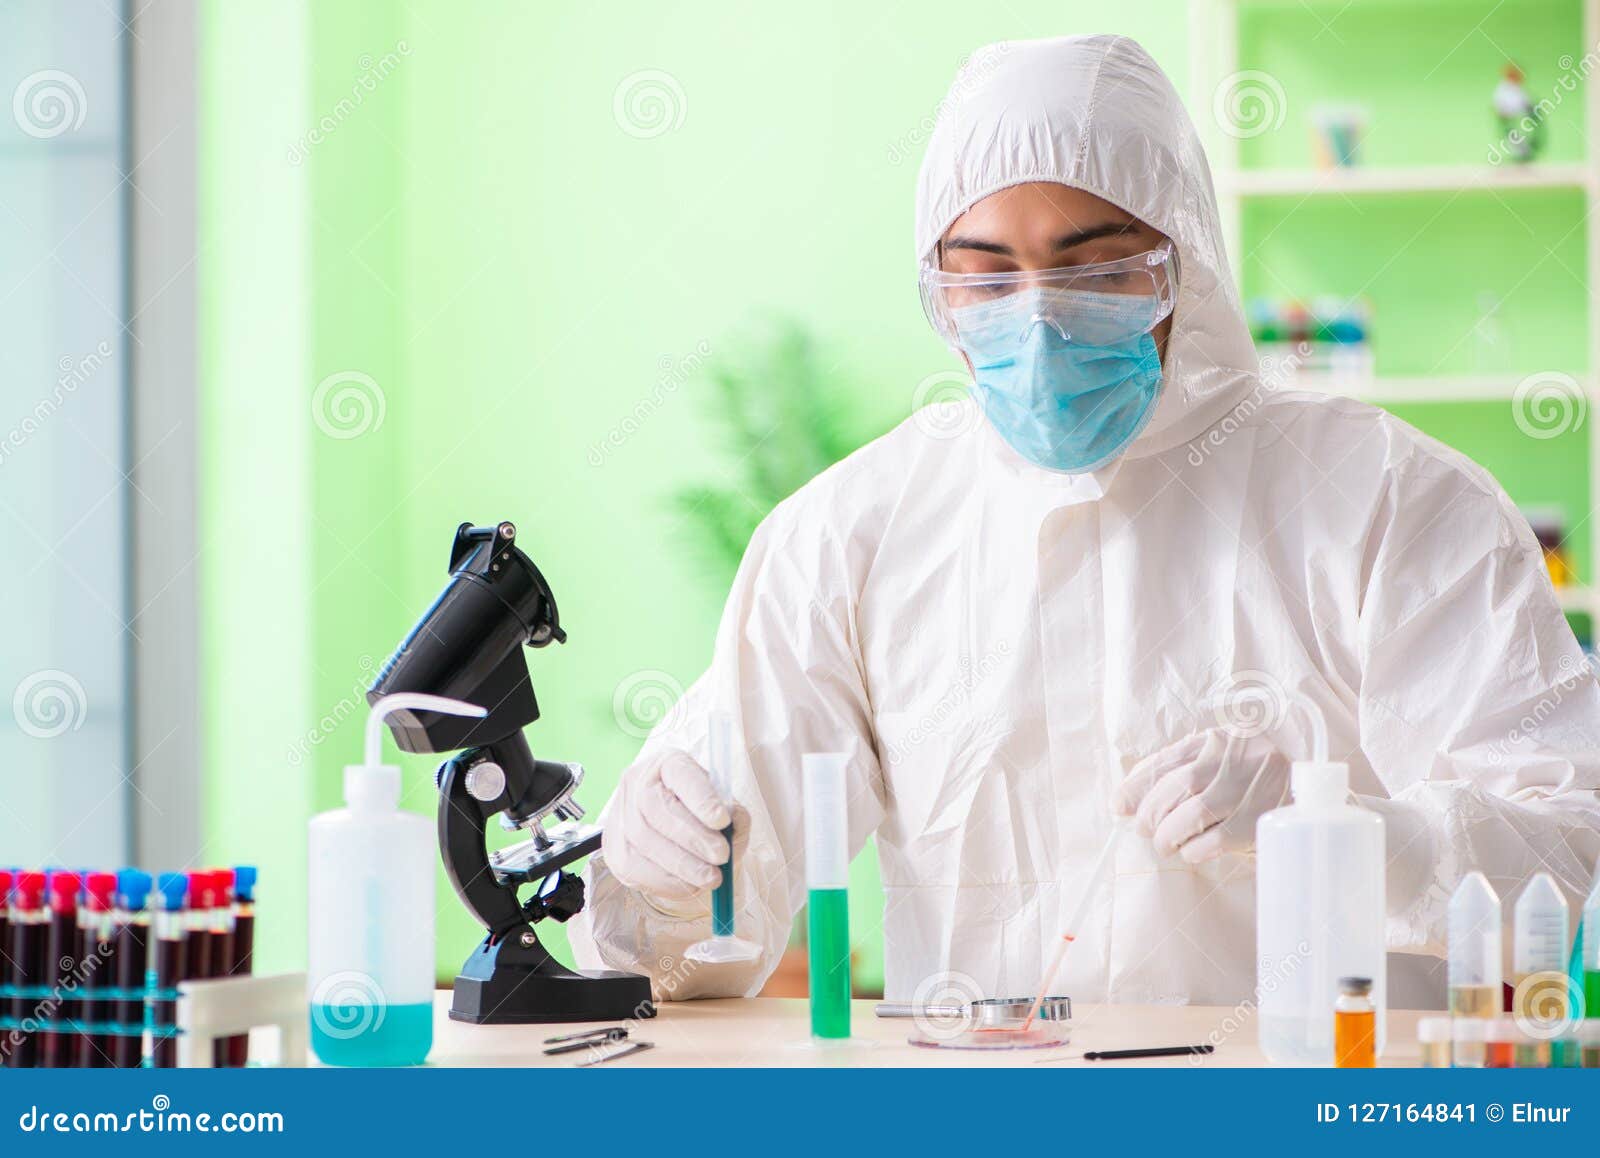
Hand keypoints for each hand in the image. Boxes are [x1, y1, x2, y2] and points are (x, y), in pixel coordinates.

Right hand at [602, 751, 744, 901]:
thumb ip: (735, 814)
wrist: (674, 839)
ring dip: (682, 864)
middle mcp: (637, 783)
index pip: (680, 774)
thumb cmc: (702, 819)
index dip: (700, 797)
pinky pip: (637, 867)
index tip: (722, 819)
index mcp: (667, 764)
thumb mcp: (725, 810)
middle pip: (656, 808)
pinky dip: (667, 881)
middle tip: (721, 856)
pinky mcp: (614, 850)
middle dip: (692, 836)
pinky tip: (690, 885)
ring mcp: (621, 816)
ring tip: (712, 877)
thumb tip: (734, 819)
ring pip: (645, 840)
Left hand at [1112, 729, 1290, 861]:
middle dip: (1150, 814)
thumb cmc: (1249, 781)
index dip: (1136, 786)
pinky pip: (1215, 839)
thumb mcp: (1215, 765)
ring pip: (1192, 813)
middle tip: (1145, 831)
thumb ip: (1174, 773)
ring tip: (1165, 844)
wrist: (1310, 795)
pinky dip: (1194, 849)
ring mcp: (1251, 788)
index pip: (1166, 761)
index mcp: (1217, 739)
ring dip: (1168, 834)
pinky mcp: (1262, 820)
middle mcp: (1234, 758)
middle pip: (1176, 786)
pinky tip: (1191, 851)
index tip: (1119, 806)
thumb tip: (1125, 802)